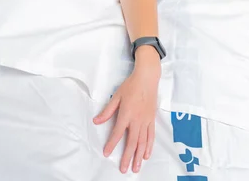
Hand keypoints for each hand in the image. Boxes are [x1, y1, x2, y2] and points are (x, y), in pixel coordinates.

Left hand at [93, 46, 160, 173]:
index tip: (107, 153)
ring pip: (143, 142)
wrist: (147, 78)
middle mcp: (137, 120)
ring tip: (136, 167)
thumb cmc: (131, 86)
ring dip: (139, 156)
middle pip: (132, 142)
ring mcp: (146, 121)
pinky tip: (146, 155)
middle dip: (128, 157)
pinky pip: (151, 136)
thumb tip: (96, 121)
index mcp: (126, 114)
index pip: (118, 132)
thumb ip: (107, 111)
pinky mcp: (152, 119)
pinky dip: (149, 147)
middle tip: (124, 169)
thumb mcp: (116, 96)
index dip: (112, 144)